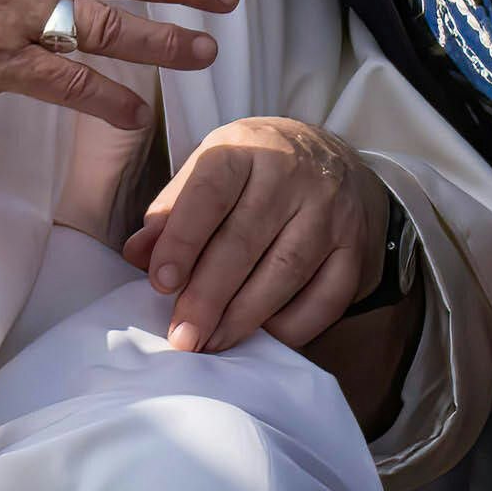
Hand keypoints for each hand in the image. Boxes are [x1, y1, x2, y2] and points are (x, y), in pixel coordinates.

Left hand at [123, 117, 392, 353]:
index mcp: (247, 147)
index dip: (182, 239)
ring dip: (244, 317)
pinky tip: (262, 339)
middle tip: (182, 336)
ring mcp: (331, 212)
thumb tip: (137, 255)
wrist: (333, 163)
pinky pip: (325, 298)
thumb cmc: (256, 172)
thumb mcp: (211, 169)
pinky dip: (291, 326)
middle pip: (246, 240)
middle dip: (209, 295)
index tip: (160, 283)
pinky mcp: (354, 250)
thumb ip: (173, 209)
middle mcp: (294, 174)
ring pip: (285, 271)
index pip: (211, 192)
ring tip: (212, 343)